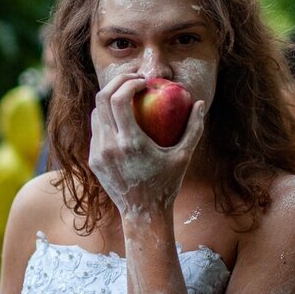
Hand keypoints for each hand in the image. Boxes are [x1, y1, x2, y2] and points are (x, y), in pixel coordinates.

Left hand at [89, 74, 204, 214]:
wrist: (143, 213)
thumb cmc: (167, 184)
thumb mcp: (184, 157)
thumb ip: (194, 129)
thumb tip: (200, 103)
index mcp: (130, 143)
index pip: (118, 99)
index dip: (128, 82)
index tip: (143, 81)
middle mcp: (109, 146)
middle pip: (102, 99)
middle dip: (117, 82)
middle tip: (133, 79)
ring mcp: (98, 153)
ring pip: (96, 113)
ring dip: (110, 99)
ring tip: (127, 96)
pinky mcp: (93, 160)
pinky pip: (96, 130)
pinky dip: (106, 118)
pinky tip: (121, 118)